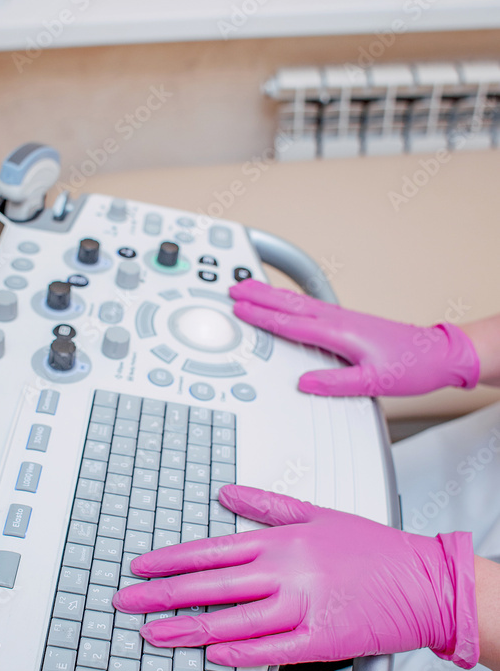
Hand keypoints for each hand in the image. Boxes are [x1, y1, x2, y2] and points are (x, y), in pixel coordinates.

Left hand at [113, 485, 478, 668]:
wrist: (423, 580)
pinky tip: (212, 656)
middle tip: (126, 604)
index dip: (170, 560)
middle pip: (210, 585)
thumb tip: (227, 495)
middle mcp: (286, 571)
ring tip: (153, 636)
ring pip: (232, 619)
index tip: (140, 568)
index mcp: (281, 540)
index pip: (210, 550)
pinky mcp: (322, 639)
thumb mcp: (316, 514)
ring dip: (188, 629)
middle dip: (161, 595)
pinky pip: (272, 650)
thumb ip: (267, 506)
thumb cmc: (373, 549)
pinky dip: (240, 653)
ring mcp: (303, 606)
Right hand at [230, 279, 478, 396]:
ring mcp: (342, 318)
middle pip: (289, 304)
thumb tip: (305, 384)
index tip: (240, 309)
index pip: (291, 323)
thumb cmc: (410, 366)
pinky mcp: (347, 321)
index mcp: (340, 333)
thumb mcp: (374, 383)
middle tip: (233, 287)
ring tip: (249, 286)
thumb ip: (336, 383)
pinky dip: (289, 300)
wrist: (436, 354)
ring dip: (271, 293)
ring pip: (298, 302)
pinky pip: (309, 305)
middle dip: (259, 295)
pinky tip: (285, 301)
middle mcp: (338, 320)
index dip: (263, 316)